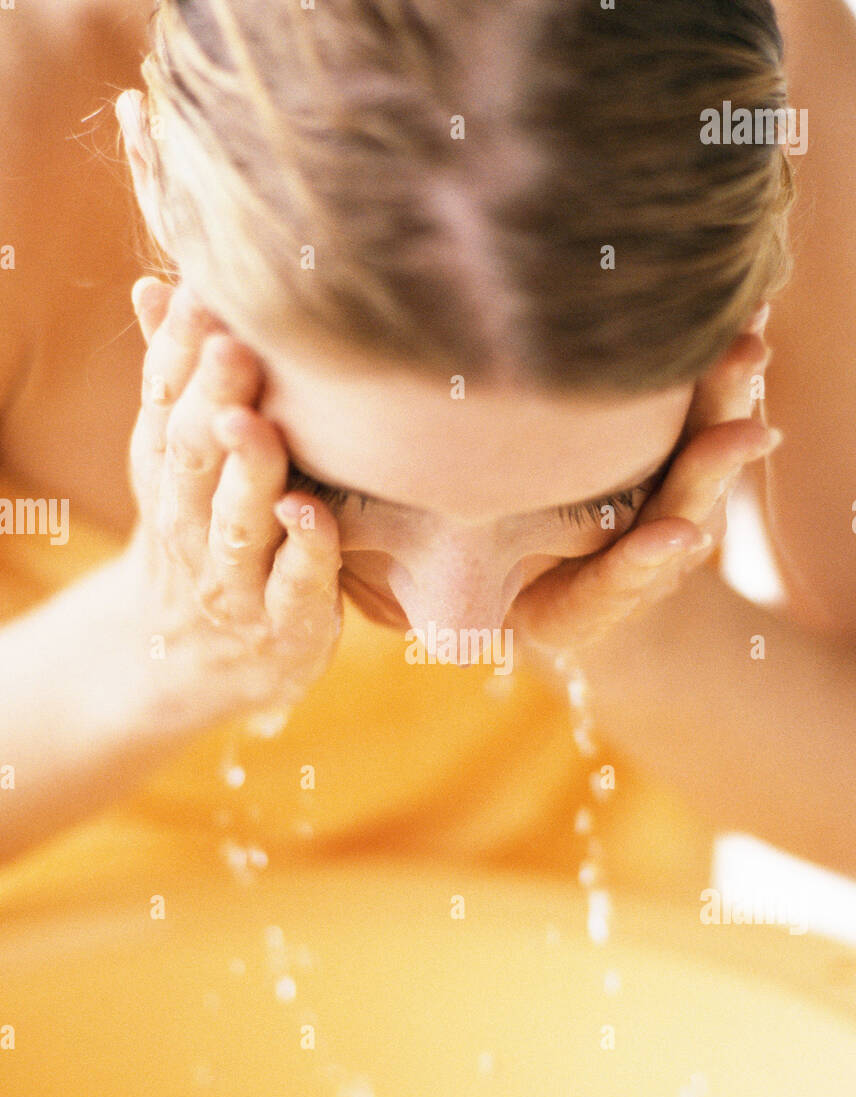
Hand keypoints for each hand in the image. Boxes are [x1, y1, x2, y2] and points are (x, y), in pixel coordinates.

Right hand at [121, 276, 343, 725]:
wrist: (190, 663)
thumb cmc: (202, 539)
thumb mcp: (179, 468)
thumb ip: (179, 382)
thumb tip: (157, 285)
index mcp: (167, 476)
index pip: (164, 405)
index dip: (179, 352)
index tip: (201, 293)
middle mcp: (191, 525)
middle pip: (195, 456)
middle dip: (212, 398)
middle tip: (233, 342)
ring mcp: (236, 580)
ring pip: (237, 521)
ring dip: (248, 471)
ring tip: (254, 421)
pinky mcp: (286, 625)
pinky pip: (295, 585)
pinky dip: (305, 550)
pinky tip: (311, 512)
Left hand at [509, 311, 780, 665]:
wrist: (507, 608)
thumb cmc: (532, 511)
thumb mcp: (541, 440)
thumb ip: (562, 384)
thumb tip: (548, 270)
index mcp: (656, 460)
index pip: (694, 400)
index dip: (722, 360)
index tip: (751, 298)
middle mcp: (661, 504)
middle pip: (703, 445)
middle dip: (729, 400)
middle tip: (751, 348)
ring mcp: (639, 555)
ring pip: (684, 510)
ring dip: (712, 472)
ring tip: (742, 437)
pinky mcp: (597, 603)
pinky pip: (624, 577)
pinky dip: (651, 557)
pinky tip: (678, 537)